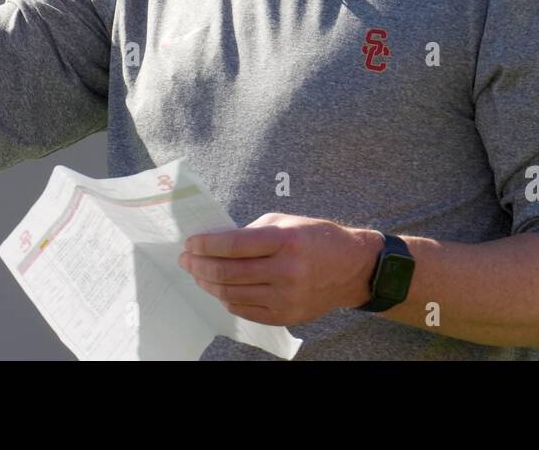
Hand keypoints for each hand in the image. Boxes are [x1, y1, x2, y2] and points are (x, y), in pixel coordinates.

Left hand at [178, 213, 380, 325]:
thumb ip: (251, 233)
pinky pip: (245, 309)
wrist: (351, 268)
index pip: (233, 245)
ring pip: (232, 294)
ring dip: (208, 284)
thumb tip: (215, 243)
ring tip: (198, 273)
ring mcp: (286, 297)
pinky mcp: (286, 315)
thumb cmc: (316, 238)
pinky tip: (219, 288)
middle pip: (228, 273)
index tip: (190, 242)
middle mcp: (286, 271)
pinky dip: (227, 299)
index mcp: (285, 241)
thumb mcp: (286, 223)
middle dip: (199, 265)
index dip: (206, 244)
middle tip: (186, 259)